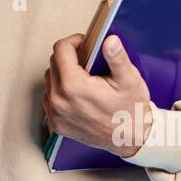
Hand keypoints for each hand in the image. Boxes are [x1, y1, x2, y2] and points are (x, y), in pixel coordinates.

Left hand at [42, 33, 152, 156]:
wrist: (132, 140)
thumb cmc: (131, 111)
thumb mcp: (129, 79)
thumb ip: (117, 58)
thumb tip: (109, 40)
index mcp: (74, 86)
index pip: (61, 49)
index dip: (74, 41)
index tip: (85, 44)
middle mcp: (59, 101)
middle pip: (53, 63)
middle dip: (70, 57)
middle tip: (89, 61)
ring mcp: (56, 114)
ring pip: (50, 80)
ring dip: (63, 74)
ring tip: (84, 78)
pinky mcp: (56, 124)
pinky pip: (49, 98)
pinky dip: (60, 92)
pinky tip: (77, 94)